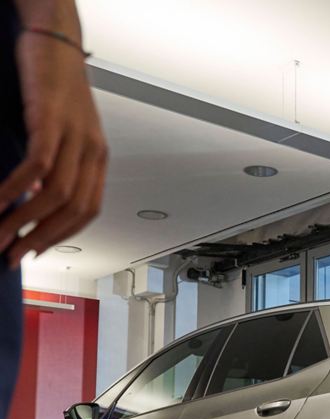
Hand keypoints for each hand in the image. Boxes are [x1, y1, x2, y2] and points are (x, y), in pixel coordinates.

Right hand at [0, 29, 106, 266]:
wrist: (55, 36)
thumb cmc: (56, 84)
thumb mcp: (64, 130)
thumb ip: (58, 164)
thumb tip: (38, 196)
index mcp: (98, 158)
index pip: (87, 212)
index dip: (61, 234)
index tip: (36, 248)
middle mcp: (92, 151)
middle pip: (73, 210)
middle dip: (40, 237)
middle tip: (12, 252)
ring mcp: (75, 135)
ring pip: (55, 193)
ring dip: (24, 219)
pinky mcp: (52, 118)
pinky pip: (38, 163)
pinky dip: (16, 187)